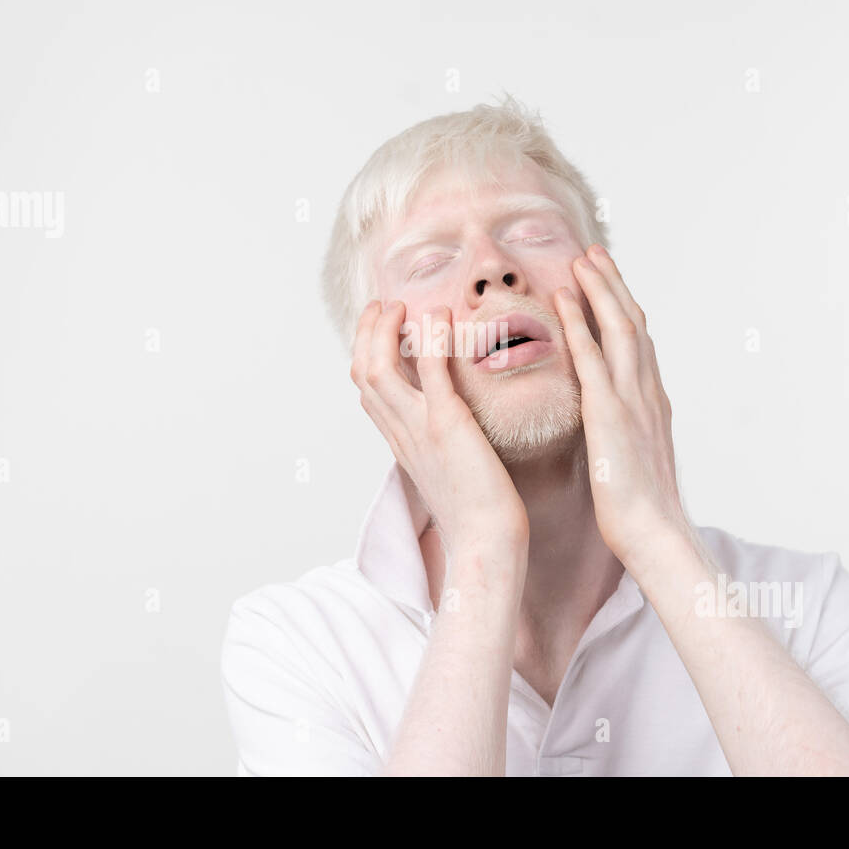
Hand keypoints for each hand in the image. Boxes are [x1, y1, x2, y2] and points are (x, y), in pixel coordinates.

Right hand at [350, 300, 529, 561]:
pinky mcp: (447, 424)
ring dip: (385, 330)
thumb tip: (454, 430)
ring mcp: (419, 427)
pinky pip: (431, 371)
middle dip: (366, 333)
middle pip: (362, 373)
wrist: (487, 542)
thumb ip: (442, 446)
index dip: (367, 355)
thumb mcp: (450, 473)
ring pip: (378, 368)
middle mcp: (401, 433)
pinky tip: (441, 315)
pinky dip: (432, 338)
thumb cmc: (480, 515)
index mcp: (401, 444)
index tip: (381, 330)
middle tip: (382, 306)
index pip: (368, 393)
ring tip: (400, 305)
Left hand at [552, 245, 692, 564]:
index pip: (639, 343)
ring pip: (620, 327)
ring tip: (582, 259)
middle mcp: (648, 392)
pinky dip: (581, 322)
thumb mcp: (634, 461)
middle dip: (615, 285)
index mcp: (653, 404)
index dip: (624, 308)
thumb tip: (615, 427)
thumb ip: (626, 434)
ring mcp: (632, 399)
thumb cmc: (641, 510)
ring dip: (600, 289)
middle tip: (595, 253)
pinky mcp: (610, 412)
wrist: (655, 534)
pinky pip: (593, 356)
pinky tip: (566, 298)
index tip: (608, 282)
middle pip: (634, 323)